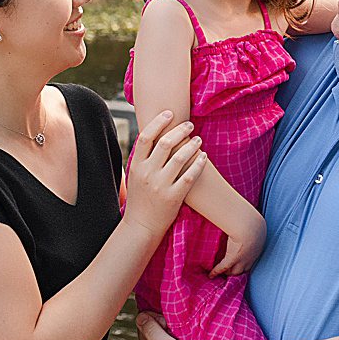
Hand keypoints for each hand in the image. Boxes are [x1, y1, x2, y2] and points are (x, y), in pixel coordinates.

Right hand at [123, 111, 206, 237]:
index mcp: (136, 166)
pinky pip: (190, 176)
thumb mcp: (134, 176)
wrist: (141, 226)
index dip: (158, 122)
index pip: (146, 137)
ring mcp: (160, 186)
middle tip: (190, 125)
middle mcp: (147, 174)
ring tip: (199, 140)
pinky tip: (204, 157)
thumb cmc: (140, 199)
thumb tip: (151, 134)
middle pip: (165, 143)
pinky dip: (198, 164)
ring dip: (192, 145)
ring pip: (180, 157)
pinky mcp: (174, 197)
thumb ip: (142, 157)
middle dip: (180, 130)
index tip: (170, 113)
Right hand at [209, 211, 266, 276]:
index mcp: (257, 248)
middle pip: (243, 269)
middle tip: (229, 272)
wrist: (250, 224)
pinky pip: (223, 267)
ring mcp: (242, 259)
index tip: (239, 263)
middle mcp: (251, 257)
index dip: (244, 264)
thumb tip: (248, 218)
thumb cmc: (251, 220)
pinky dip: (216, 271)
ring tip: (221, 274)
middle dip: (236, 272)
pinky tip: (211, 275)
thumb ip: (249, 224)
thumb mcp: (252, 223)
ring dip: (228, 273)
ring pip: (234, 271)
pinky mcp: (233, 258)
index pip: (250, 261)